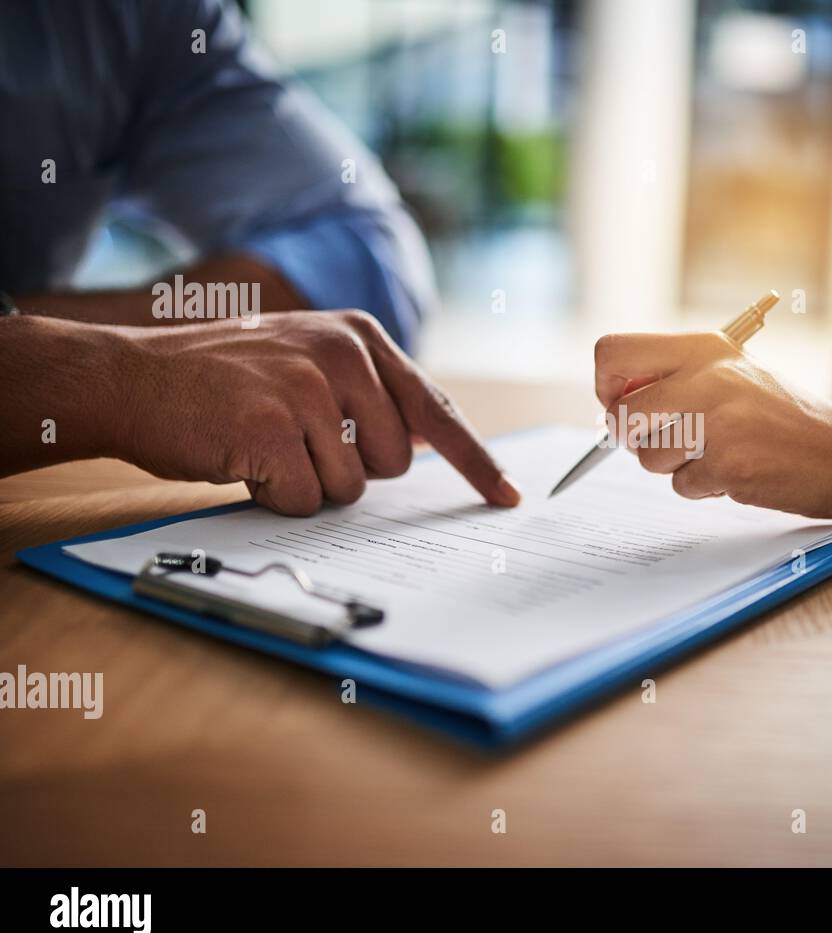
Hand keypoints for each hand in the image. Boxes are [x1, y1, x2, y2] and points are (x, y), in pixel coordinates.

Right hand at [111, 310, 519, 514]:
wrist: (128, 377)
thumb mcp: (305, 360)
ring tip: (263, 444)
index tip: (507, 496)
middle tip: (296, 442)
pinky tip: (244, 460)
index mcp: (360, 337)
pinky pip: (307, 500)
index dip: (475, 460)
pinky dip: (276, 497)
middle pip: (396, 462)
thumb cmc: (220, 381)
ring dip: (308, 484)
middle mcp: (343, 354)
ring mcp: (309, 389)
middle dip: (351, 470)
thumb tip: (425, 442)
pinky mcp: (275, 427)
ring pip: (352, 487)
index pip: (435, 409)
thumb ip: (367, 391)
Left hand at [594, 332, 831, 517]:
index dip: (608, 388)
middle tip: (672, 441)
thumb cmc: (786, 420)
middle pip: (621, 414)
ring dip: (677, 466)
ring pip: (648, 457)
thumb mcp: (732, 377)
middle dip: (635, 438)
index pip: (612, 353)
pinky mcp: (728, 463)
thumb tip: (613, 406)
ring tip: (722, 453)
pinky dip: (706, 488)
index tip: (628, 407)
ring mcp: (718, 420)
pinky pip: (683, 486)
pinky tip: (741, 471)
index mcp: (704, 348)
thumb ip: (677, 380)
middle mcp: (707, 375)